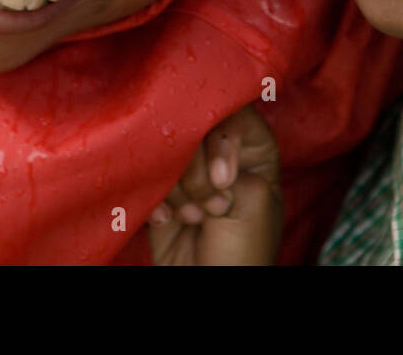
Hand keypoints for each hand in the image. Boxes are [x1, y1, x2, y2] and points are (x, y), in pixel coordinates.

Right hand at [147, 105, 281, 264]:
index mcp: (255, 148)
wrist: (209, 289)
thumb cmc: (245, 250)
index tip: (222, 178)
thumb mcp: (253, 198)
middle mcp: (221, 152)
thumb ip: (231, 155)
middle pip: (195, 127)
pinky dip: (156, 200)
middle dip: (197, 171)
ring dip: (178, 190)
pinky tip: (170, 221)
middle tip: (212, 205)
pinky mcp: (161, 189)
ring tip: (194, 219)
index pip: (234, 112)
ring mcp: (189, 170)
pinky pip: (148, 175)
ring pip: (168, 151)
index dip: (222, 140)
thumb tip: (196, 131)